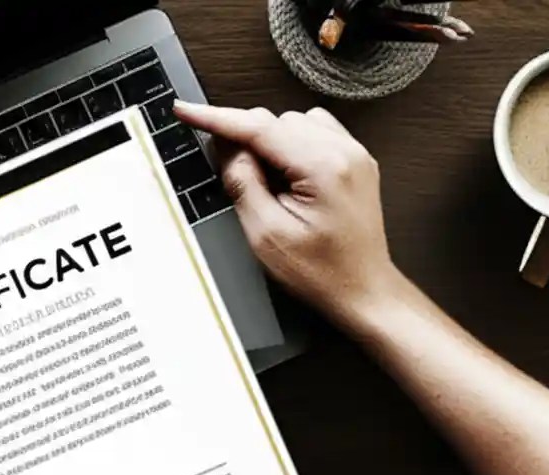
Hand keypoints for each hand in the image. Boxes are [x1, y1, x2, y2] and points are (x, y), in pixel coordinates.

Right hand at [173, 101, 402, 322]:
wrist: (362, 291)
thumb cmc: (320, 272)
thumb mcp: (265, 234)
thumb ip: (242, 182)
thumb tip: (226, 145)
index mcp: (323, 167)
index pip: (259, 128)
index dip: (216, 118)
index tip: (185, 110)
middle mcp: (344, 151)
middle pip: (277, 121)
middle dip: (247, 142)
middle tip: (236, 181)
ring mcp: (354, 153)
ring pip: (295, 123)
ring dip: (271, 144)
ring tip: (270, 187)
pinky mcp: (355, 160)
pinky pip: (315, 132)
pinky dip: (292, 145)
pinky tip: (287, 177)